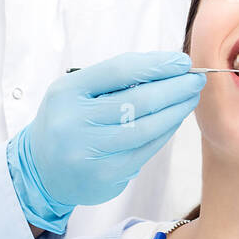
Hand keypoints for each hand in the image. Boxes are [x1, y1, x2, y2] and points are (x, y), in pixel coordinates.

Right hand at [10, 52, 204, 229]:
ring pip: (147, 128)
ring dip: (176, 111)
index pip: (119, 71)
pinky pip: (146, 150)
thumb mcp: (76, 91)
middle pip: (138, 100)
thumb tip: (169, 67)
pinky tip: (175, 120)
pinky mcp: (106, 176)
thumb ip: (115, 79)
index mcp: (66, 93)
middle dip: (175, 87)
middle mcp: (74, 123)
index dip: (157, 64)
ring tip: (190, 98)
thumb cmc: (68, 120)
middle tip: (197, 79)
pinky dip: (165, 132)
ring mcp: (90, 153)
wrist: (41, 169)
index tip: (182, 61)